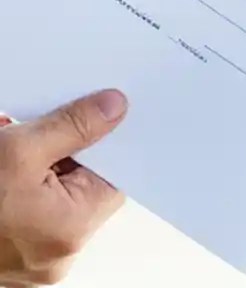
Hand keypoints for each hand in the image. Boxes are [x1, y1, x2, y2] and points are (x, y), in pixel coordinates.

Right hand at [0, 90, 128, 286]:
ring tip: (16, 136)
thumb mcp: (17, 149)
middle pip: (84, 185)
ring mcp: (33, 258)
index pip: (116, 175)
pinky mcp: (10, 254)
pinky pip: (31, 209)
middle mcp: (59, 251)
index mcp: (71, 228)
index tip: (105, 111)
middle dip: (69, 149)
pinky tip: (7, 152)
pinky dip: (22, 182)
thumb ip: (72, 126)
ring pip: (54, 195)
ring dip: (41, 163)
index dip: (111, 142)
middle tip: (51, 120)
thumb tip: (114, 107)